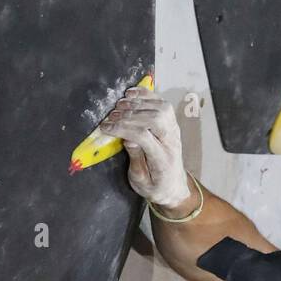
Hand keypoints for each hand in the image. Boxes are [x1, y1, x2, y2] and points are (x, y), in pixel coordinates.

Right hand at [99, 87, 189, 208]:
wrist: (173, 186)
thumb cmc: (154, 186)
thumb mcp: (140, 181)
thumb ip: (136, 159)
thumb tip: (127, 138)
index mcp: (163, 160)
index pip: (144, 137)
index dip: (123, 128)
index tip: (106, 127)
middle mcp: (172, 141)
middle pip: (153, 119)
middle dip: (129, 114)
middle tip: (110, 116)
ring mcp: (174, 130)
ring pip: (159, 108)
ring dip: (136, 103)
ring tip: (118, 105)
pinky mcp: (172, 122)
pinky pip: (161, 103)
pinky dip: (146, 95)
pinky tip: (131, 94)